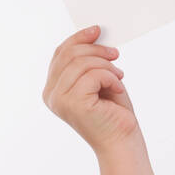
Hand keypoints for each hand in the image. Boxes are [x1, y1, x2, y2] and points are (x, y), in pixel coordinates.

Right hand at [42, 23, 138, 152]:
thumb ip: (88, 61)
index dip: (78, 39)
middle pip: (70, 54)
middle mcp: (51, 95)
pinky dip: (110, 78)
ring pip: (82, 63)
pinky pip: (94, 75)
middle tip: (115, 55)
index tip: (97, 31)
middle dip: (96, 50)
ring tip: (118, 78)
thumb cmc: (113, 114)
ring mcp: (60, 100)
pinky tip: (117, 88)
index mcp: (53, 89)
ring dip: (107, 66)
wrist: (122, 143)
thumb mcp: (98, 81)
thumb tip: (92, 34)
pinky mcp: (74, 103)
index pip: (60, 54)